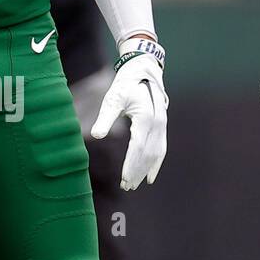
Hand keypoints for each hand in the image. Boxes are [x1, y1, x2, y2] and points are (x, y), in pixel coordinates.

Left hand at [91, 54, 167, 189]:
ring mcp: (162, 126)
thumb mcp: (112, 99)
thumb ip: (105, 118)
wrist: (142, 72)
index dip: (131, 164)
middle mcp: (157, 123)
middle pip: (147, 154)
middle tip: (125, 187)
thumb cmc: (124, 86)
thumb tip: (96, 136)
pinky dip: (156, 164)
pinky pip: (161, 149)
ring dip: (145, 171)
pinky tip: (150, 178)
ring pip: (155, 154)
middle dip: (136, 172)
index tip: (123, 179)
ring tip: (133, 184)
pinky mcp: (162, 127)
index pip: (138, 147)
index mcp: (145, 117)